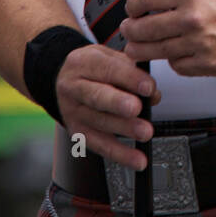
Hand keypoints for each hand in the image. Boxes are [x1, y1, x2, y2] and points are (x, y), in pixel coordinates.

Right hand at [55, 44, 161, 170]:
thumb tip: (152, 94)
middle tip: (137, 109)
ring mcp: (72, 112)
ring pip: (99, 123)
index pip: (108, 69)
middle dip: (118, 103)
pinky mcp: (76, 133)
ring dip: (124, 130)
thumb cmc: (93, 67)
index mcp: (83, 62)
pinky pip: (99, 145)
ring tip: (145, 133)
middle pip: (97, 96)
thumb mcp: (109, 57)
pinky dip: (120, 154)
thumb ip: (132, 71)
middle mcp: (73, 87)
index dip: (130, 78)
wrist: (62, 78)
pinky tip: (137, 159)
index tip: (148, 87)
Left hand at [121, 0, 215, 76]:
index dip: (132, 4)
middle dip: (130, 29)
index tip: (132, 8)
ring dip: (142, 49)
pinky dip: (172, 60)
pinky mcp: (208, 64)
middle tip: (128, 29)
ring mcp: (200, 44)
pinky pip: (178, 66)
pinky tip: (173, 52)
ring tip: (137, 46)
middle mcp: (192, 18)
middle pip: (143, 28)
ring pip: (156, 51)